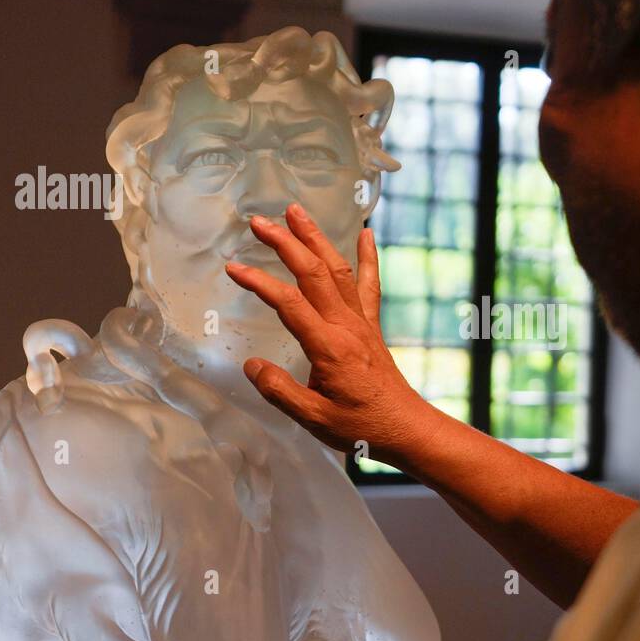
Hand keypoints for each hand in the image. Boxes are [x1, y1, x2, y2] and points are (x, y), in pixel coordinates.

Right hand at [224, 203, 437, 463]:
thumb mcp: (314, 418)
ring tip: (296, 212)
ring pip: (338, 270)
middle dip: (285, 243)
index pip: (289, 303)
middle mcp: (347, 326)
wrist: (406, 428)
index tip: (233, 268)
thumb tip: (251, 364)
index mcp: (329, 347)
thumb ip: (280, 391)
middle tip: (258, 221)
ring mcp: (362, 323)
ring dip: (316, 238)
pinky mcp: (372, 326)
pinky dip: (367, 257)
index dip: (260, 283)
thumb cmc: (362, 428)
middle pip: (313, 273)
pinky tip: (366, 233)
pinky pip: (370, 284)